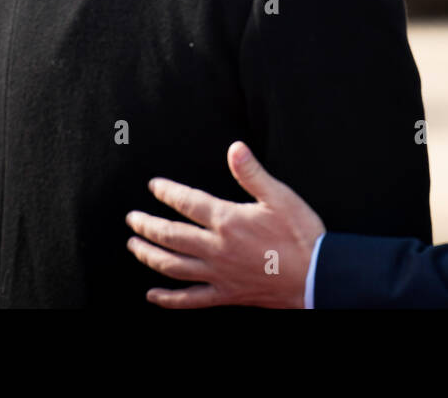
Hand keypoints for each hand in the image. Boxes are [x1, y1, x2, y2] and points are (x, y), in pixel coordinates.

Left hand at [125, 141, 324, 308]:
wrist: (315, 276)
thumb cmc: (300, 234)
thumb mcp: (280, 196)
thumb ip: (252, 173)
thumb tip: (234, 148)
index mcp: (228, 221)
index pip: (188, 203)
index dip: (168, 193)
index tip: (154, 186)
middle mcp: (217, 248)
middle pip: (170, 236)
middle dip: (147, 225)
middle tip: (132, 218)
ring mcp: (218, 274)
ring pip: (172, 266)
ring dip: (149, 255)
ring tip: (134, 246)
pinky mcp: (226, 294)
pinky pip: (189, 299)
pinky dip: (168, 299)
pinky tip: (153, 295)